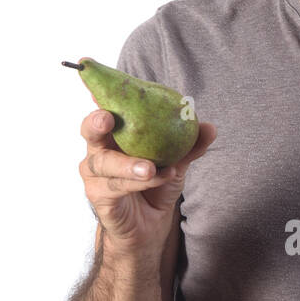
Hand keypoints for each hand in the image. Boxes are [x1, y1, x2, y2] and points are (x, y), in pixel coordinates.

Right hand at [78, 107, 216, 249]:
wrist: (150, 225)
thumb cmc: (157, 186)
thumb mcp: (176, 162)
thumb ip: (189, 145)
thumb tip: (209, 127)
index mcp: (114, 135)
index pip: (104, 109)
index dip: (99, 93)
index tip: (93, 75)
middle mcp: (98, 150)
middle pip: (90, 131)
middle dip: (96, 122)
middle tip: (107, 118)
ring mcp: (95, 174)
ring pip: (105, 163)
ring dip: (129, 164)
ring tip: (150, 167)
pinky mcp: (98, 196)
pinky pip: (117, 186)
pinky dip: (140, 182)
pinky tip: (158, 178)